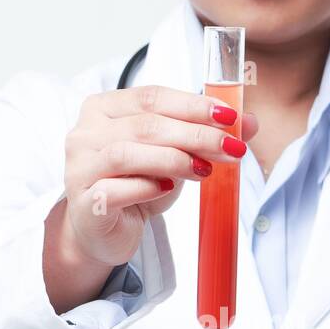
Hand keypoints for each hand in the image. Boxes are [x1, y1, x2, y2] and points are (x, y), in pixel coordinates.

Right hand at [62, 84, 259, 269]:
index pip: (152, 97)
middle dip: (195, 134)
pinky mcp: (84, 202)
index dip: (193, 104)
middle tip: (231, 147)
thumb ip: (205, 135)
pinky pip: (116, 189)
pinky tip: (168, 188)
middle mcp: (85, 133)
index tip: (228, 116)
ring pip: (127, 153)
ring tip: (206, 170)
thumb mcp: (174, 155)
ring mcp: (80, 167)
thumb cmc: (135, 185)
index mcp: (103, 108)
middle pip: (145, 124)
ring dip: (174, 159)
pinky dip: (146, 187)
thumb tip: (249, 121)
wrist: (103, 231)